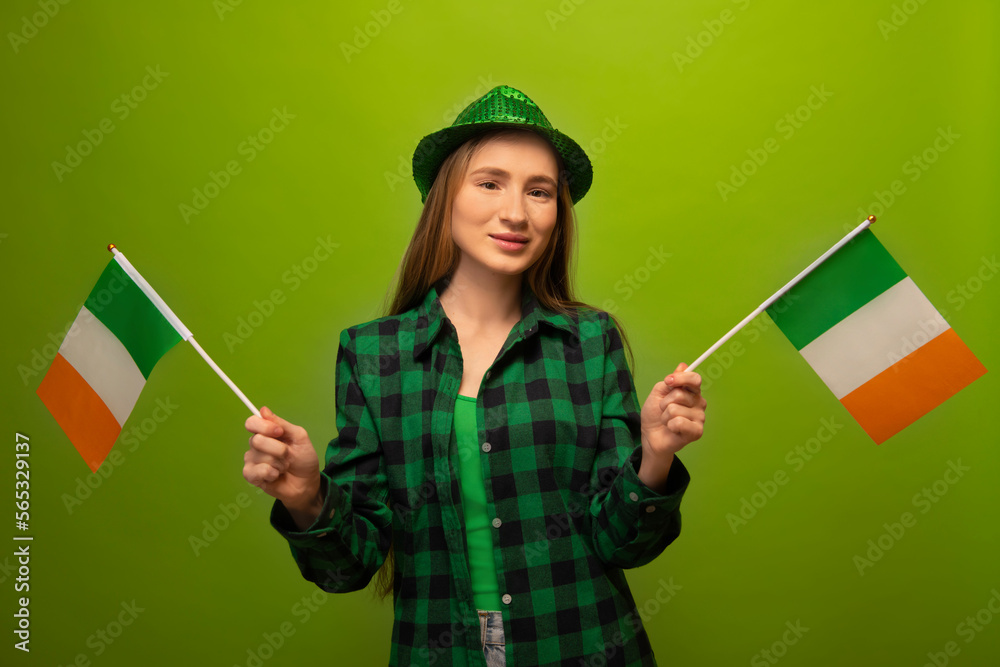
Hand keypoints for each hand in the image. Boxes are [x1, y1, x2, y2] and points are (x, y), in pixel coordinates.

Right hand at [244, 406, 321, 518]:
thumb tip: (263, 410)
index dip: (264, 426)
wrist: (307, 482)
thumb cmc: (304, 459)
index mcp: (266, 432)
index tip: (279, 432)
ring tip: (284, 467)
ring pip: (260, 457)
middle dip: (279, 449)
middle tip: (288, 455)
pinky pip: (256, 471)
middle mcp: (256, 444)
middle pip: (256, 440)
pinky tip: (276, 475)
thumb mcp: (299, 437)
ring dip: (278, 463)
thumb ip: (282, 424)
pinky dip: (271, 473)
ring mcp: (252, 460)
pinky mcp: (251, 475)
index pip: (252, 422)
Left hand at [638, 363, 706, 488]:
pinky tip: (672, 429)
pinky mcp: (697, 431)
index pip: (695, 378)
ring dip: (665, 416)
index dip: (681, 378)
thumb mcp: (658, 393)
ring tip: (667, 421)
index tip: (668, 381)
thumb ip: (670, 381)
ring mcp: (699, 418)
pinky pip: (679, 422)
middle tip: (664, 410)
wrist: (650, 436)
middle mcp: (699, 403)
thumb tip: (683, 366)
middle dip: (665, 402)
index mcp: (691, 392)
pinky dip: (670, 425)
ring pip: (675, 409)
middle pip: (680, 394)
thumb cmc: (655, 415)